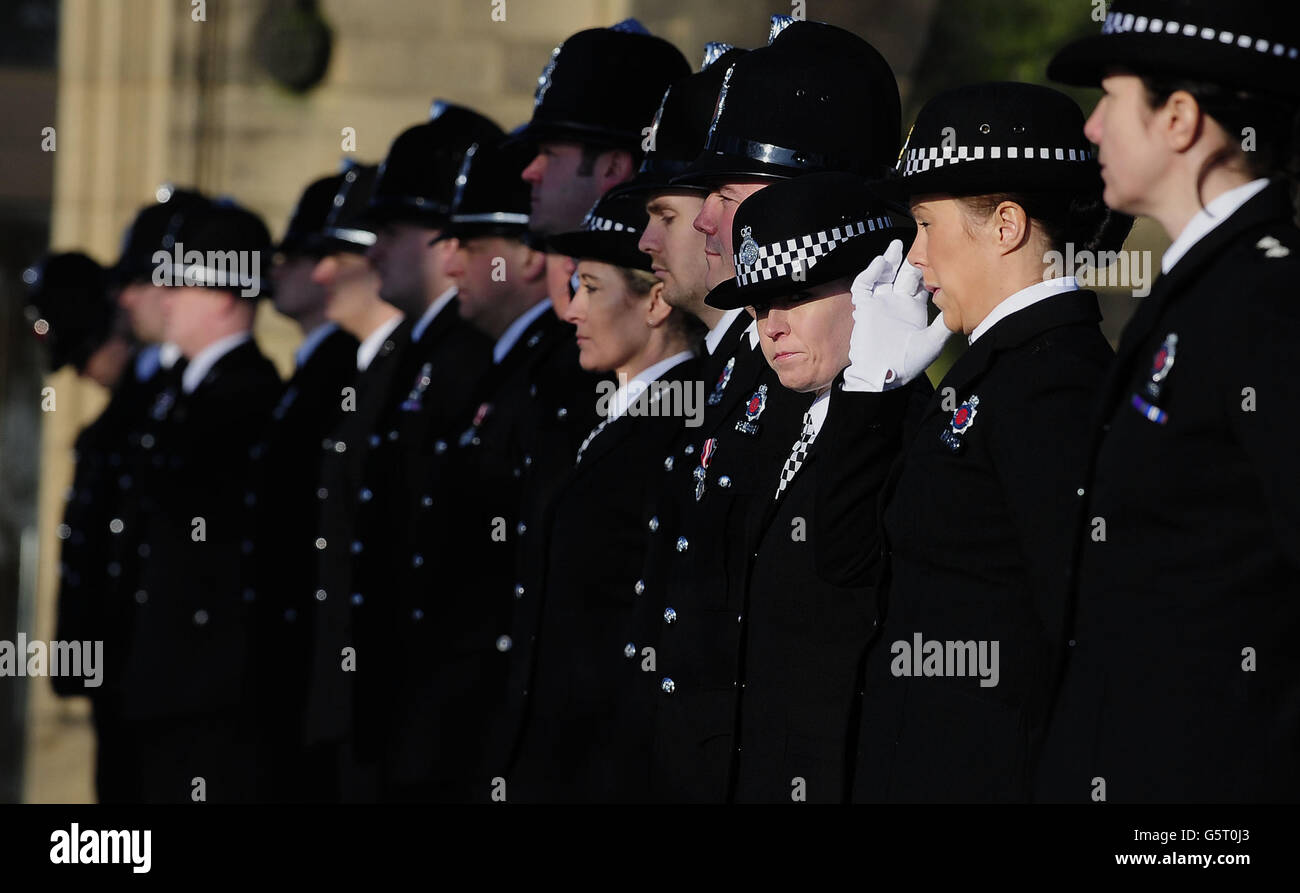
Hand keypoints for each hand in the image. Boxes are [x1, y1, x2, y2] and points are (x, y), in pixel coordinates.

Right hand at [843, 239, 953, 391]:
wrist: (883, 375)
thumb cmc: (908, 363)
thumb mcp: (933, 342)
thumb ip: (945, 324)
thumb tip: (964, 307)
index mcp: (915, 308)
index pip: (923, 281)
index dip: (929, 267)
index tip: (938, 253)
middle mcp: (898, 302)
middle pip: (904, 273)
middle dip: (910, 257)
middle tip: (918, 240)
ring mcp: (881, 303)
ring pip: (883, 275)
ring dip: (889, 260)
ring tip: (896, 245)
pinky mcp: (865, 308)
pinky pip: (864, 286)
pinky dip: (870, 273)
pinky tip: (880, 264)